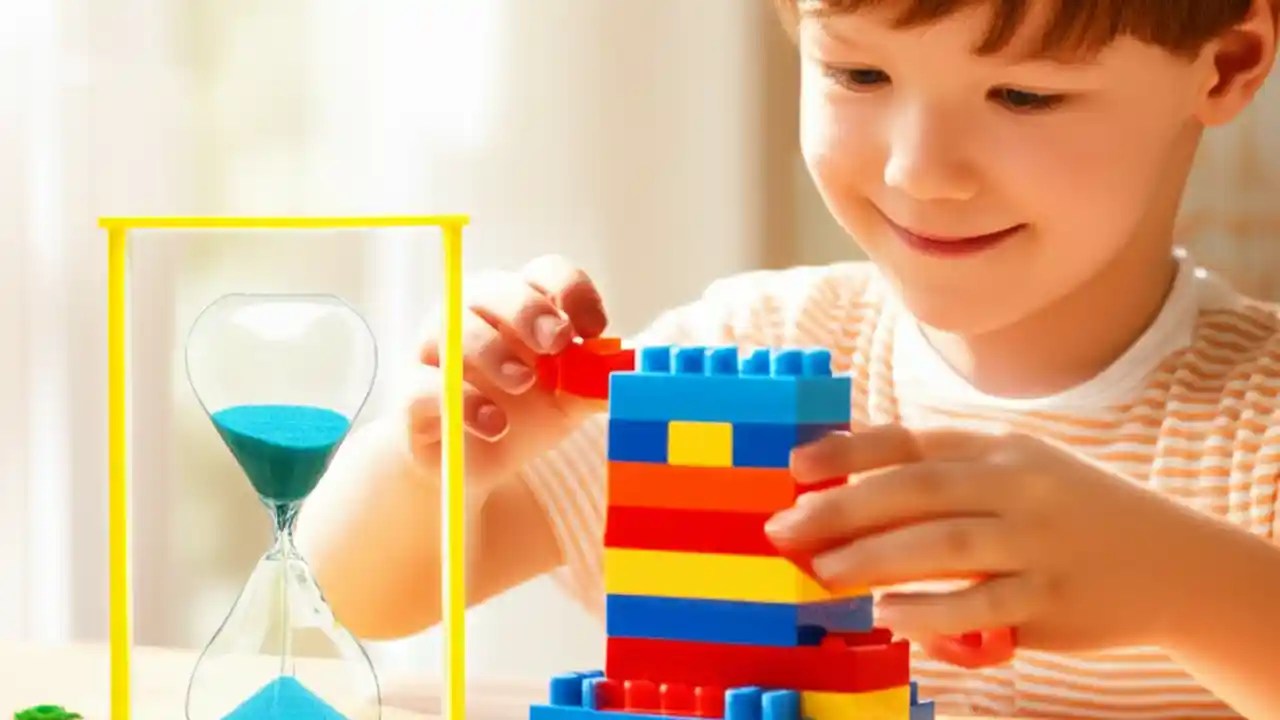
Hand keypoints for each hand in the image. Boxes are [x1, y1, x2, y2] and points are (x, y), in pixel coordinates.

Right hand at [408, 255, 609, 488]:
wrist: (470, 468)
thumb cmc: (522, 417)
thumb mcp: (570, 399)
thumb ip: (597, 379)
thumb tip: (638, 367)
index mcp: (517, 305)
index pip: (544, 273)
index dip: (571, 292)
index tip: (593, 327)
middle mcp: (472, 314)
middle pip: (495, 287)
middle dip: (528, 310)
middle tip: (556, 344)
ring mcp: (436, 350)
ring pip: (455, 328)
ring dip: (494, 353)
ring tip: (522, 385)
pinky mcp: (411, 393)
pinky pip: (428, 386)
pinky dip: (462, 403)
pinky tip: (492, 424)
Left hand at [765, 424, 1205, 655]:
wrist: (1169, 562)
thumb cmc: (1066, 513)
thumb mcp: (1016, 474)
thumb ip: (945, 478)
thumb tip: (843, 492)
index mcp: (1000, 449)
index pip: (913, 442)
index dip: (848, 452)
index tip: (794, 468)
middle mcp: (1019, 486)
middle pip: (917, 491)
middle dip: (843, 509)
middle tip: (786, 531)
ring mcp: (1038, 543)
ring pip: (942, 546)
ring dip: (873, 559)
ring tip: (822, 573)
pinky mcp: (1052, 599)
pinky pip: (979, 605)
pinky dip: (928, 611)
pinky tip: (888, 615)